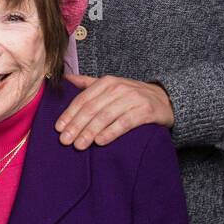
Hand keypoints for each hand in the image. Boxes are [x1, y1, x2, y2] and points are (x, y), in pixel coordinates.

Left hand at [56, 73, 173, 147]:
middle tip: (65, 141)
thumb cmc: (131, 96)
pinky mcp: (145, 111)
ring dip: (90, 132)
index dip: (69, 114)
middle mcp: (119, 88)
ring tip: (79, 145)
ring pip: (106, 116)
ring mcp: (133, 99)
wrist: (165, 100)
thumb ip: (88, 83)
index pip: (83, 99)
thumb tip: (64, 78)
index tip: (58, 128)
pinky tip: (100, 142)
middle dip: (76, 126)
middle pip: (92, 109)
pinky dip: (111, 132)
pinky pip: (124, 123)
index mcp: (107, 82)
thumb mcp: (111, 86)